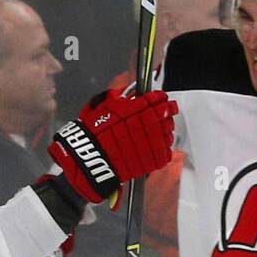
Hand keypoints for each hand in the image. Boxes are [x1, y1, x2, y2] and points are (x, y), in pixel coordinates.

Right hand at [48, 88, 177, 205]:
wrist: (87, 159)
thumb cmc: (91, 135)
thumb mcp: (101, 108)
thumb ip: (119, 98)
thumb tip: (132, 92)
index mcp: (126, 112)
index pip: (150, 101)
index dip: (159, 98)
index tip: (162, 98)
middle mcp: (136, 127)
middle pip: (160, 117)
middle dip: (166, 112)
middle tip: (170, 109)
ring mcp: (143, 146)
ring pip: (164, 135)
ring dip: (168, 129)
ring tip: (167, 127)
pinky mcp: (145, 163)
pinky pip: (161, 155)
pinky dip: (165, 148)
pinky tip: (164, 143)